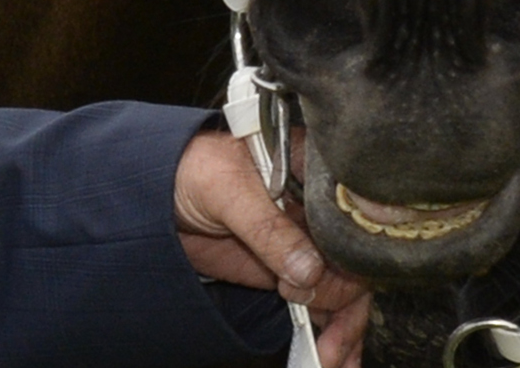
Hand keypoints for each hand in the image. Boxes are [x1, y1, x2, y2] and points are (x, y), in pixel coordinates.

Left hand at [175, 131, 368, 367]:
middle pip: (355, 259)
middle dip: (347, 304)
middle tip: (330, 342)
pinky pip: (322, 301)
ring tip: (333, 359)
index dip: (352, 254)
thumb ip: (268, 228)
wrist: (164, 193)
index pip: (352, 216)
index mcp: (317, 174)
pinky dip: (330, 329)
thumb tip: (309, 270)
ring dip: (345, 327)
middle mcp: (323, 210)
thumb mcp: (229, 190)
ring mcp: (310, 243)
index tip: (336, 288)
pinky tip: (332, 353)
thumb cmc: (197, 170)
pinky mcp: (294, 271)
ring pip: (345, 287)